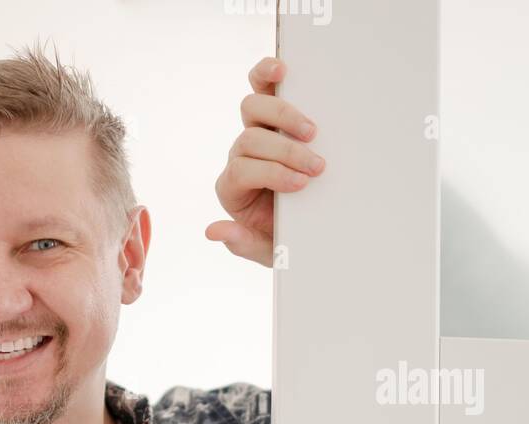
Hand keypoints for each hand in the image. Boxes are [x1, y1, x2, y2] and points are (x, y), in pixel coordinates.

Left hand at [205, 57, 324, 266]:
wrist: (306, 222)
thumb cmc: (285, 234)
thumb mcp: (265, 249)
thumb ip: (241, 242)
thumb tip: (213, 231)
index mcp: (233, 187)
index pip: (243, 171)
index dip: (272, 174)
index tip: (302, 184)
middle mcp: (240, 156)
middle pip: (249, 139)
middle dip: (284, 151)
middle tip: (315, 165)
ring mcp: (256, 132)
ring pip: (252, 109)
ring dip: (284, 115)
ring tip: (312, 131)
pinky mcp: (274, 114)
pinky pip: (262, 86)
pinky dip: (267, 74)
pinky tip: (283, 69)